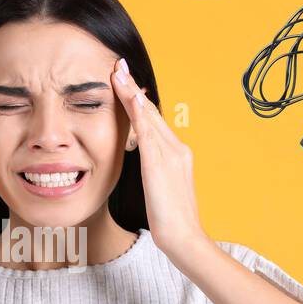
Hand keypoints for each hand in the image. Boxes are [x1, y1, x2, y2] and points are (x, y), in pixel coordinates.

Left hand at [111, 58, 209, 263]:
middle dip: (134, 88)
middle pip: (152, 112)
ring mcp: (171, 154)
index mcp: (178, 154)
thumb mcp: (161, 190)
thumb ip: (155, 173)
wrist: (184, 237)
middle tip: (119, 65)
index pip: (155, 121)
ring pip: (149, 116)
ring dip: (132, 93)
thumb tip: (146, 167)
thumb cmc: (172, 221)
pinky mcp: (161, 164)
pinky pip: (148, 131)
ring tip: (118, 73)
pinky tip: (129, 97)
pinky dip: (138, 112)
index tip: (127, 82)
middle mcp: (177, 149)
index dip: (140, 101)